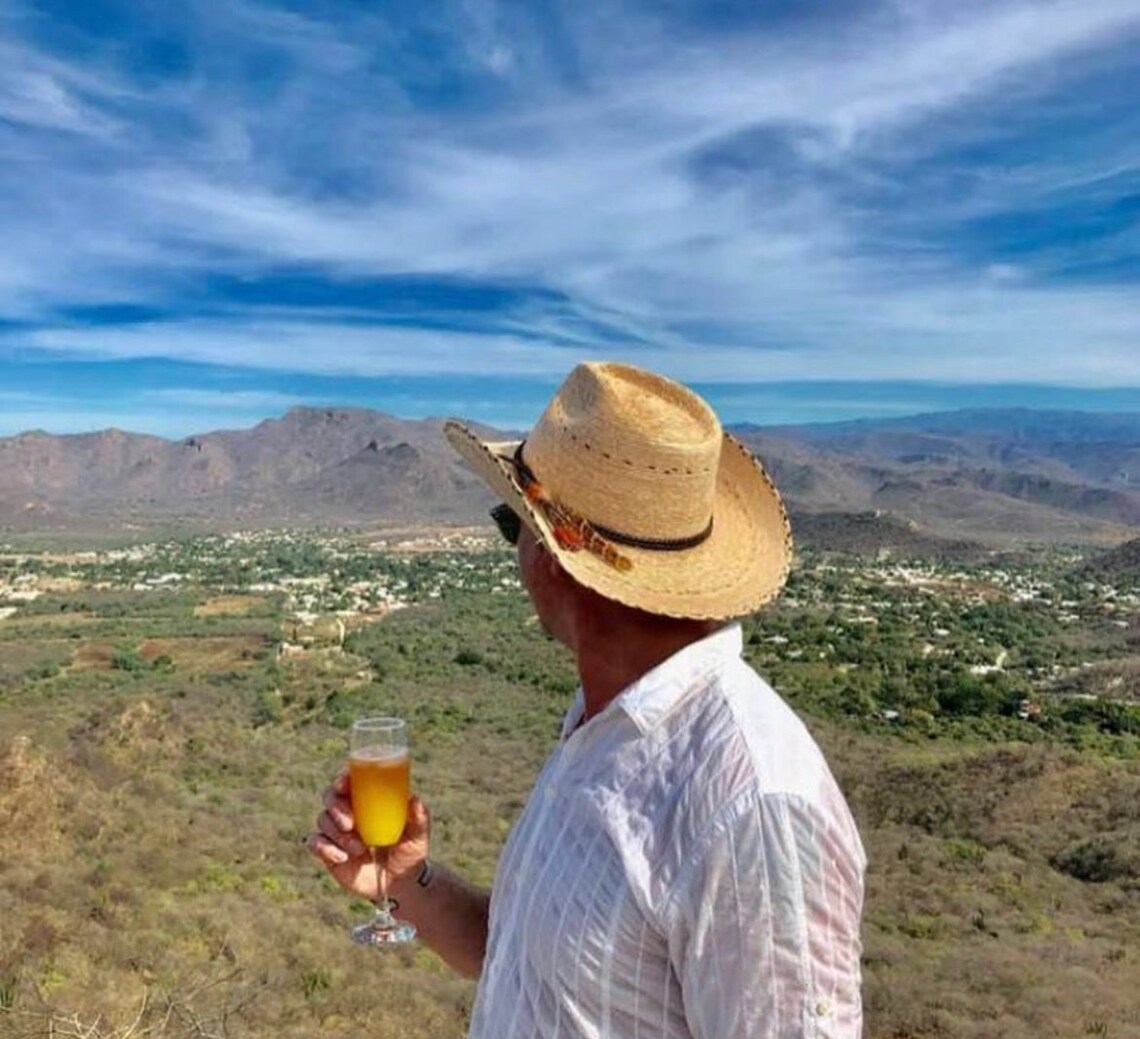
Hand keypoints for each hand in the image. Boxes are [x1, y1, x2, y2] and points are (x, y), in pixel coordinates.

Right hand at [308, 770, 430, 901]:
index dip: (342, 778)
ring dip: (337, 834)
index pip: (350, 780)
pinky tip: (342, 857)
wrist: (399, 883)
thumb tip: (415, 799)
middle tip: (350, 823)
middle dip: (336, 807)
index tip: (343, 784)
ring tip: (360, 849)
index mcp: (369, 799)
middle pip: (330, 796)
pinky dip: (325, 848)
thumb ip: (419, 818)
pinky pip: (314, 843)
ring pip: (323, 819)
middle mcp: (349, 811)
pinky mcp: (328, 851)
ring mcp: (337, 831)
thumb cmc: (410, 851)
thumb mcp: (418, 834)